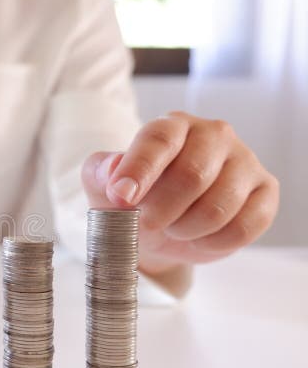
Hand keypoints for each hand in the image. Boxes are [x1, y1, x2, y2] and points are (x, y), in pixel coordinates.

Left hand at [82, 112, 278, 275]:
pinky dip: (213, 242)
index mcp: (172, 125)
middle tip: (147, 222)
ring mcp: (244, 161)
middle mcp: (214, 135)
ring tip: (173, 227)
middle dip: (161, 210)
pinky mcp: (265, 192)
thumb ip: (101, 172)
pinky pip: (244, 227)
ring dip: (186, 229)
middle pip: (192, 175)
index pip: (159, 139)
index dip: (140, 170)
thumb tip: (114, 168)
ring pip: (218, 207)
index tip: (121, 199)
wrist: (157, 229)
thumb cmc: (133, 198)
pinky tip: (199, 236)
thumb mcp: (104, 185)